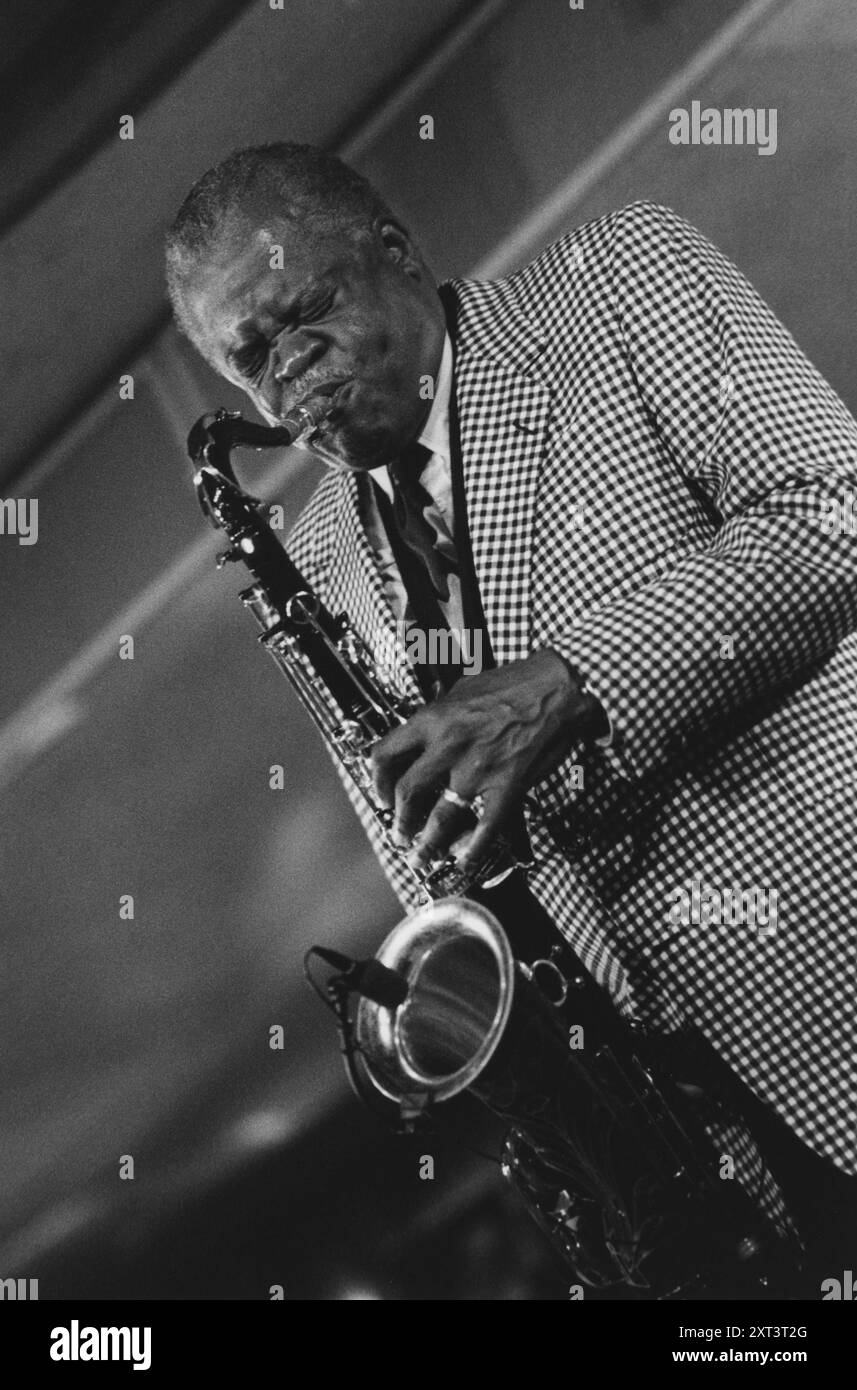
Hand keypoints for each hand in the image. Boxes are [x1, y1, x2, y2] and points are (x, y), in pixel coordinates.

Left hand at [369, 649, 600, 871]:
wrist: (559, 687)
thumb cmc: (513, 683)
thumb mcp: (461, 690)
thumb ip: (437, 717)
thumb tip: (420, 737)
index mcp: (433, 719)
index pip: (385, 755)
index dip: (377, 781)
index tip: (381, 793)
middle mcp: (449, 746)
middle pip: (407, 794)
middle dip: (399, 821)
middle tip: (399, 833)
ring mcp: (478, 769)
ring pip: (440, 818)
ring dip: (427, 843)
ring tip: (421, 856)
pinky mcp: (508, 786)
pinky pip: (486, 828)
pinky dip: (473, 851)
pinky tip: (464, 862)